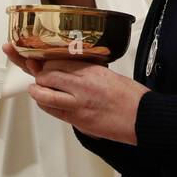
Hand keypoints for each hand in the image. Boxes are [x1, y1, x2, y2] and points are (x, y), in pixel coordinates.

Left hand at [2, 43, 146, 143]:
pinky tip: (45, 102)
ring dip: (37, 90)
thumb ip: (87, 70)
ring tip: (36, 89)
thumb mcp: (108, 74)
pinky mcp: (78, 119)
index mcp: (91, 69)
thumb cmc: (131, 96)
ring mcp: (78, 102)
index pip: (57, 60)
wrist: (143, 117)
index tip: (33, 57)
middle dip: (39, 75)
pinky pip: (53, 110)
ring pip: (44, 93)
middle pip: (47, 74)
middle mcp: (82, 83)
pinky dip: (45, 104)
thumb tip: (70, 69)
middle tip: (38, 74)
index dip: (42, 59)